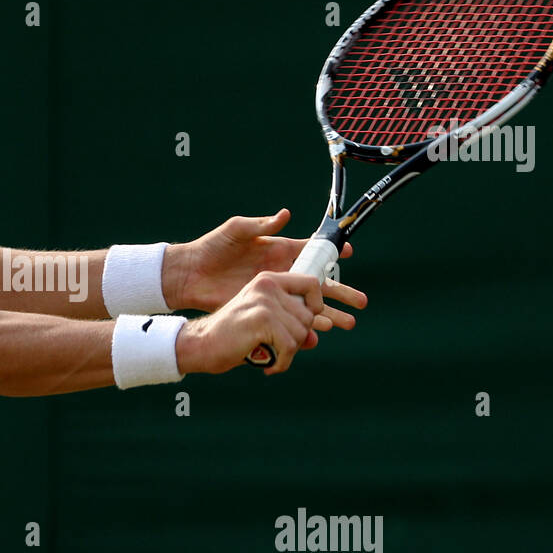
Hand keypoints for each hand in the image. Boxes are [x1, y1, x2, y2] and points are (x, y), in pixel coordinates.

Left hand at [165, 210, 354, 314]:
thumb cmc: (211, 248)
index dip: (331, 253)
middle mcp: (281, 273)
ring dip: (328, 315)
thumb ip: (260, 224)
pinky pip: (289, 321)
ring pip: (308, 306)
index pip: (311, 252)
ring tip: (348, 325)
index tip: (350, 253)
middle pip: (318, 284)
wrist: (190, 275)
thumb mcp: (235, 230)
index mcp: (279, 250)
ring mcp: (274, 294)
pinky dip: (304, 330)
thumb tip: (285, 214)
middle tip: (361, 302)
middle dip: (341, 293)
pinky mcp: (264, 309)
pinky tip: (318, 338)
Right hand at [175, 270, 367, 376]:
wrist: (202, 345)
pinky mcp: (262, 319)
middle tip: (277, 349)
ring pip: (301, 332)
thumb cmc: (232, 337)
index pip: (312, 283)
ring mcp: (265, 301)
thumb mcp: (264, 327)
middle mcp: (268, 285)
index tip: (308, 322)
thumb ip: (289, 328)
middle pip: (308, 316)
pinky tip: (268, 365)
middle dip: (297, 339)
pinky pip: (291, 345)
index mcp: (269, 280)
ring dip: (289, 353)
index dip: (316, 305)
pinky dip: (283, 361)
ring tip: (270, 356)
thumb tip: (314, 339)